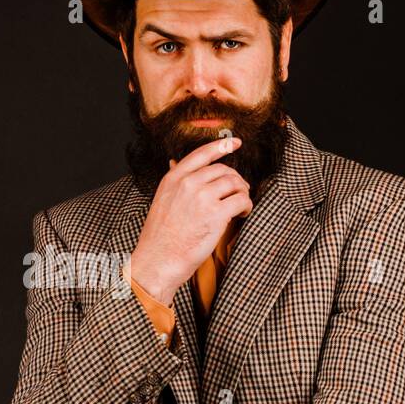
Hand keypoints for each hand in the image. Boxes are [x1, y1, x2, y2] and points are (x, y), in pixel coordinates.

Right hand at [126, 135, 251, 303]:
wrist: (157, 260)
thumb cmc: (159, 238)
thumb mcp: (161, 202)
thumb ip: (175, 186)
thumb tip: (181, 168)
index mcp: (173, 179)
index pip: (201, 154)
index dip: (221, 146)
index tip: (235, 143)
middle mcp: (188, 184)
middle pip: (223, 170)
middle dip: (235, 180)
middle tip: (239, 192)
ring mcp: (202, 197)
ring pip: (235, 184)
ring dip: (242, 193)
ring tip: (240, 206)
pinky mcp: (216, 214)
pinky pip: (242, 200)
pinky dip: (246, 206)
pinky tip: (242, 214)